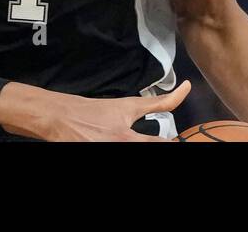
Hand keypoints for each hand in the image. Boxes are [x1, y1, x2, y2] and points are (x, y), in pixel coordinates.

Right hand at [0, 80, 191, 141]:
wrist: (59, 117)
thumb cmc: (95, 110)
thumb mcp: (127, 105)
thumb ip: (160, 102)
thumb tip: (186, 88)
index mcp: (128, 139)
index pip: (161, 146)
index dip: (179, 144)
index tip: (188, 142)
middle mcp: (119, 147)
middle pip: (149, 151)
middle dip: (158, 145)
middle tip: (157, 139)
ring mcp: (104, 152)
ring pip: (131, 153)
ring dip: (139, 148)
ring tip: (130, 138)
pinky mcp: (92, 155)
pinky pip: (113, 158)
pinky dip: (123, 148)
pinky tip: (114, 141)